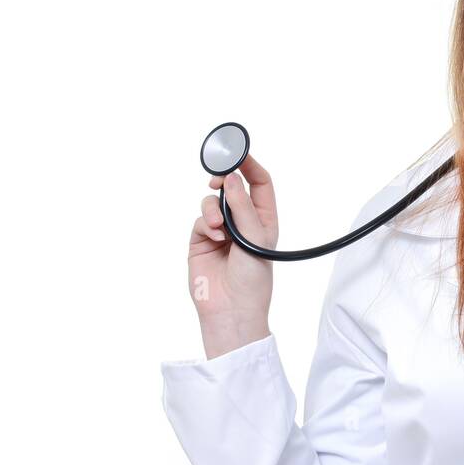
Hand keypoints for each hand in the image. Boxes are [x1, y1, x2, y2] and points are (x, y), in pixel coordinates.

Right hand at [188, 154, 278, 357]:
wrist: (231, 310)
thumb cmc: (253, 279)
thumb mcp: (255, 238)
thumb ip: (242, 206)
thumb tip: (231, 177)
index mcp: (263, 219)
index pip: (259, 182)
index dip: (249, 166)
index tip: (238, 154)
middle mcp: (242, 222)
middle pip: (232, 187)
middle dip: (224, 180)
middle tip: (217, 178)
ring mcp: (220, 231)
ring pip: (212, 201)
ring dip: (213, 208)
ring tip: (218, 227)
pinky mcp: (201, 241)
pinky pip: (200, 219)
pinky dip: (205, 224)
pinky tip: (214, 239)